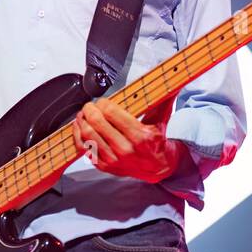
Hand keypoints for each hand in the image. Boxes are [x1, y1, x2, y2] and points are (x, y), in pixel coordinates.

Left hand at [72, 95, 188, 183]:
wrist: (157, 168)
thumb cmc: (157, 142)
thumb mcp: (161, 120)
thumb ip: (163, 100)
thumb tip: (173, 82)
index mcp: (140, 136)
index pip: (111, 112)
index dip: (103, 103)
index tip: (103, 101)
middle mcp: (125, 149)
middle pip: (96, 122)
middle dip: (90, 109)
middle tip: (90, 106)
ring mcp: (113, 159)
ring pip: (87, 134)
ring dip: (81, 120)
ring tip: (84, 114)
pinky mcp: (103, 166)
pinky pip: (83, 148)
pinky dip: (78, 135)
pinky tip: (80, 126)